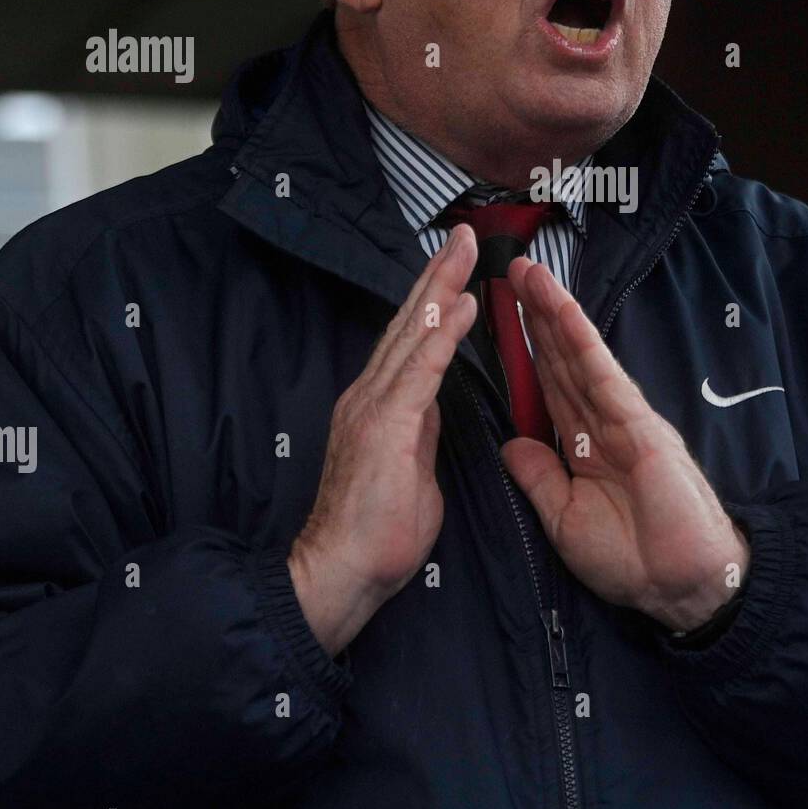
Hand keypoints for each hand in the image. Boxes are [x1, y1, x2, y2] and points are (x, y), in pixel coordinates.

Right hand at [288, 224, 478, 656]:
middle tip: (466, 234)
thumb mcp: (411, 471)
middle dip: (438, 274)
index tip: (457, 267)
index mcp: (378, 406)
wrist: (340, 574)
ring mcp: (373, 406)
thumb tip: (434, 405)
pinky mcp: (385, 424)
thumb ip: (420, 432)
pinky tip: (461, 303)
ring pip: (413, 332)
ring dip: (442, 286)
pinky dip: (443, 332)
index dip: (434, 300)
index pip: (411, 341)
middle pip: (409, 322)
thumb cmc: (376, 535)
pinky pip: (421, 368)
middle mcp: (369, 395)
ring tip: (467, 248)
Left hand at [500, 257, 749, 633]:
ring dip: (554, 313)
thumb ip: (540, 478)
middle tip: (512, 270)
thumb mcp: (565, 520)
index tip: (504, 314)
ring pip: (580, 356)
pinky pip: (603, 374)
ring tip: (529, 274)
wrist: (678, 585)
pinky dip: (582, 340)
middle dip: (536, 315)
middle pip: (562, 358)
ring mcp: (622, 417)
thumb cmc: (631, 560)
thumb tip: (512, 445)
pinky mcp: (639, 422)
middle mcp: (602, 421)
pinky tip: (563, 312)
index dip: (528, 349)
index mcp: (585, 445)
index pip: (550, 385)